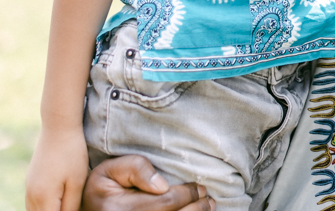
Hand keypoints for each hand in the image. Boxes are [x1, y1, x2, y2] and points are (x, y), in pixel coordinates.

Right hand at [26, 128, 88, 210]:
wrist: (58, 127)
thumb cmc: (72, 153)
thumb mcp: (77, 181)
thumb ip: (71, 206)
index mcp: (44, 198)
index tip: (74, 208)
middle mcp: (31, 196)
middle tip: (71, 204)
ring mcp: (28, 189)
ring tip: (65, 202)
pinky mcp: (30, 182)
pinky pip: (33, 204)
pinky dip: (44, 207)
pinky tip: (57, 201)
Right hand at [81, 156, 214, 210]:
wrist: (86, 210)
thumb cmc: (101, 187)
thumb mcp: (110, 169)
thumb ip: (136, 168)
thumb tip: (163, 185)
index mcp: (120, 210)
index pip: (165, 203)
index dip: (187, 194)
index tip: (200, 187)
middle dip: (196, 209)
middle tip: (208, 199)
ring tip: (207, 208)